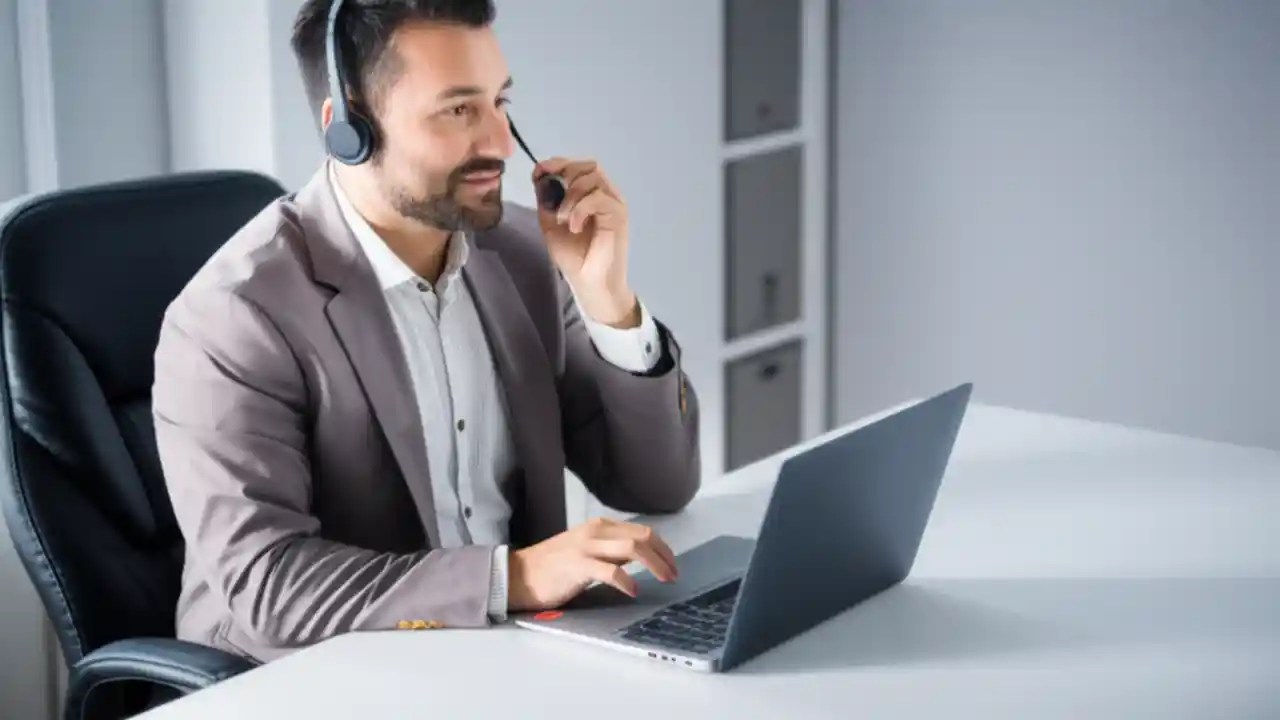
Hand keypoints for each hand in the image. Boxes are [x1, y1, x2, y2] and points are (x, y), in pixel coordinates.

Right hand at [507, 517, 678, 611]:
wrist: (519, 575)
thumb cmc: (554, 567)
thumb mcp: (587, 550)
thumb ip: (612, 550)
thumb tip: (641, 558)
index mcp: (600, 527)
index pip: (642, 530)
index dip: (663, 547)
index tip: (672, 564)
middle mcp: (595, 532)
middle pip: (642, 537)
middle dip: (664, 556)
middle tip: (673, 575)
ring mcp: (586, 548)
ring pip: (632, 549)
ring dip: (654, 565)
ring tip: (664, 580)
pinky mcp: (577, 566)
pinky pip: (610, 571)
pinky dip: (626, 581)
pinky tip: (633, 591)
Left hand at [533, 158, 638, 327]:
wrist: (590, 284)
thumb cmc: (574, 258)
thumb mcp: (551, 224)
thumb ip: (546, 200)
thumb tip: (539, 175)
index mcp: (591, 194)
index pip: (579, 166)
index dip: (559, 163)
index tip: (539, 170)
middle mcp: (606, 195)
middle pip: (589, 166)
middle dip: (567, 175)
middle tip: (555, 201)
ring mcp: (614, 204)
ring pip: (593, 178)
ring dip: (571, 196)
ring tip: (562, 219)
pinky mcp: (618, 216)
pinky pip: (598, 198)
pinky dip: (581, 209)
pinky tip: (574, 226)